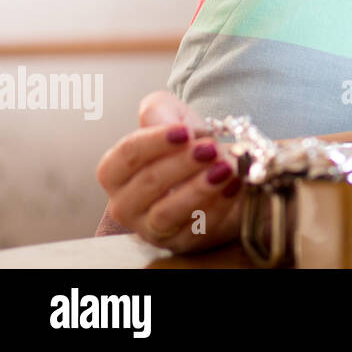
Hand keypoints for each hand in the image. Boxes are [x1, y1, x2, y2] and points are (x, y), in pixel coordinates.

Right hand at [95, 91, 242, 252]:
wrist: (222, 172)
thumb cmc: (190, 145)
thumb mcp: (175, 117)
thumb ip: (158, 110)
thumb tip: (160, 123)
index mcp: (116, 172)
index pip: (125, 156)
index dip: (155, 142)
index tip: (185, 132)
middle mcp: (126, 204)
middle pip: (147, 184)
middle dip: (181, 164)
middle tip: (211, 148)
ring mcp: (152, 228)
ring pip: (166, 213)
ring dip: (198, 189)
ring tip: (224, 169)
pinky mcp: (182, 242)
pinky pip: (197, 228)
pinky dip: (218, 205)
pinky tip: (235, 185)